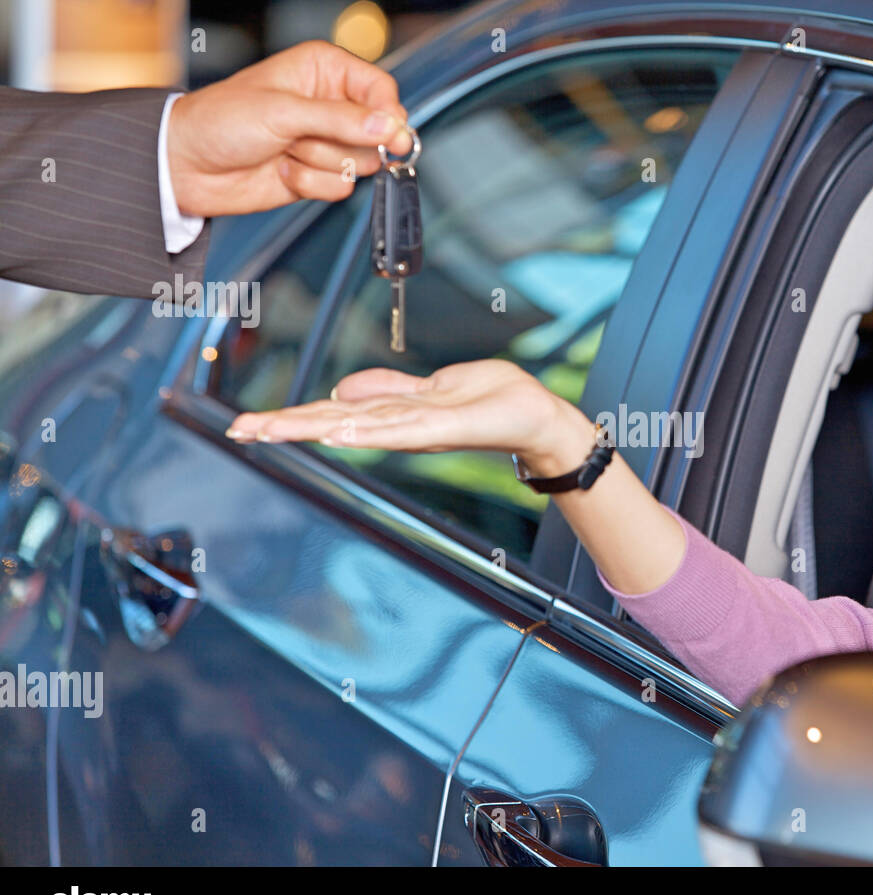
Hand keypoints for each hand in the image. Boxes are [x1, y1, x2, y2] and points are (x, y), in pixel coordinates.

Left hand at [166, 40, 413, 217]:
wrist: (190, 164)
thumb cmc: (222, 121)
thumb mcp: (283, 111)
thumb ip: (341, 119)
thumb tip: (390, 126)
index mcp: (325, 70)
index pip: (381, 89)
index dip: (388, 114)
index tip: (388, 134)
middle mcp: (331, 104)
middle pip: (378, 132)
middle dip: (340, 140)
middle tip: (304, 135)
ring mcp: (326, 141)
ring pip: (362, 163)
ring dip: (320, 162)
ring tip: (285, 148)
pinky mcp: (320, 173)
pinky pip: (342, 187)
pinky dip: (310, 183)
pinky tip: (282, 168)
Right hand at [225, 359, 597, 474]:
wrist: (536, 418)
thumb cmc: (491, 402)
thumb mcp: (429, 389)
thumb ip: (387, 390)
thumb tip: (342, 391)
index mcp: (393, 416)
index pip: (332, 414)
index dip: (289, 418)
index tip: (246, 423)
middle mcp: (401, 426)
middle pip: (334, 423)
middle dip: (286, 426)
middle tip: (240, 431)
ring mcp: (421, 429)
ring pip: (359, 426)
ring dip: (314, 427)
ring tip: (274, 429)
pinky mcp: (447, 427)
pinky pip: (403, 427)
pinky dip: (370, 429)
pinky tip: (340, 428)